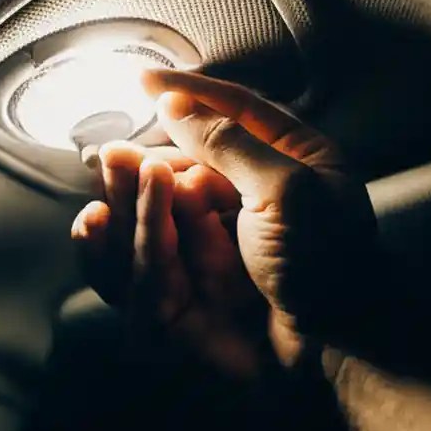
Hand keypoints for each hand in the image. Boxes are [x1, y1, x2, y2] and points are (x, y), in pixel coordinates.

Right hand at [72, 70, 377, 373]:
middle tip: (111, 148)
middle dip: (144, 159)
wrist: (335, 350)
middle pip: (182, 169)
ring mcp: (215, 256)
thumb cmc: (327, 266)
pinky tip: (95, 223)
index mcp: (287, 167)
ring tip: (110, 174)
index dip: (188, 94)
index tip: (144, 80)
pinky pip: (137, 269)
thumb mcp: (285, 189)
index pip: (233, 113)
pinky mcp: (186, 299)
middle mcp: (247, 206)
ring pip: (155, 217)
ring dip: (129, 197)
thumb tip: (176, 105)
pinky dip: (113, 248)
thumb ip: (227, 144)